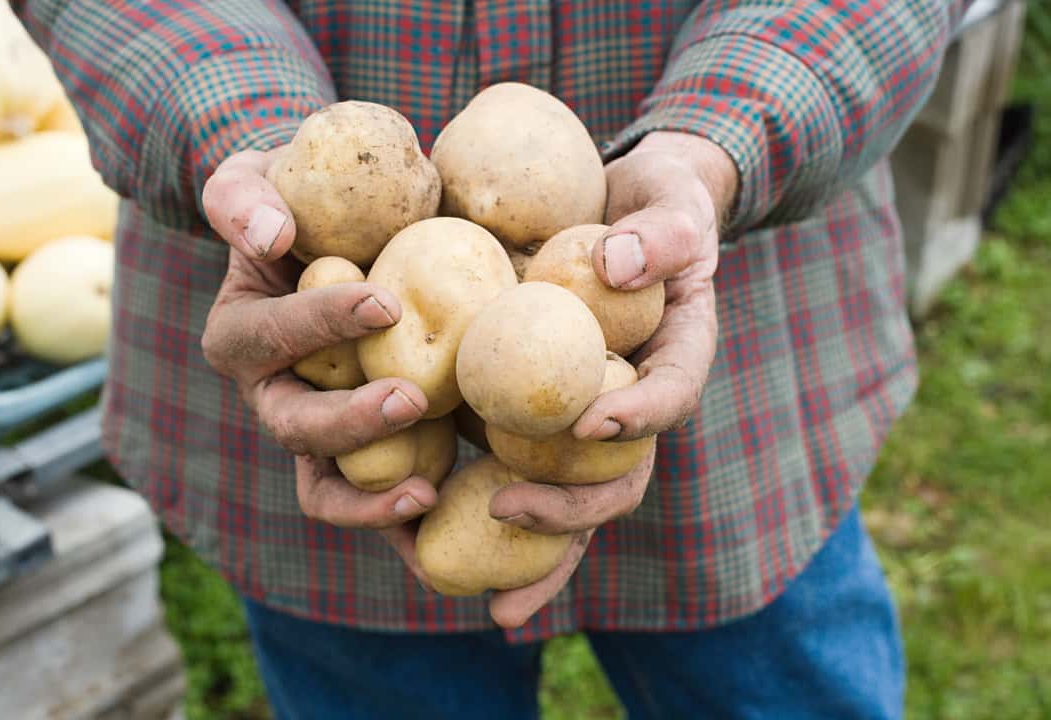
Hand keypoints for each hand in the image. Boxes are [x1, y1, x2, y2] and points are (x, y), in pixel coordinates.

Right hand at [200, 148, 438, 539]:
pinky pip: (376, 499)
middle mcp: (273, 395)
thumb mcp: (256, 179)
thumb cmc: (298, 205)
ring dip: (370, 500)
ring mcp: (318, 434)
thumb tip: (272, 236)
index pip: (272, 335)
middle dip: (348, 423)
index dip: (321, 324)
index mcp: (242, 335)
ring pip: (325, 487)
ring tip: (426, 493)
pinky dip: (404, 526)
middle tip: (411, 401)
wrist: (339, 242)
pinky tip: (451, 520)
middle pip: (295, 428)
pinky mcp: (365, 454)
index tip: (384, 304)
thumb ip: (244, 197)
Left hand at [483, 131, 736, 627]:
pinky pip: (510, 466)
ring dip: (532, 553)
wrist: (623, 211)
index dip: (640, 416)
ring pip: (564, 497)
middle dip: (570, 510)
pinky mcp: (533, 412)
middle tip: (507, 512)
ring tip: (489, 603)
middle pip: (614, 476)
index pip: (670, 394)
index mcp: (674, 358)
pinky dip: (475, 509)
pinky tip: (425, 539)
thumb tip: (617, 266)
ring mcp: (581, 416)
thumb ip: (662, 231)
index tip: (592, 420)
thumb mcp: (673, 201)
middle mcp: (630, 404)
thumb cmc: (656, 203)